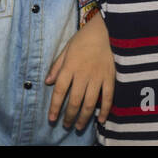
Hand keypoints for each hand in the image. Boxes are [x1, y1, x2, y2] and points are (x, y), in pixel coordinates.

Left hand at [45, 11, 114, 130]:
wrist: (104, 30)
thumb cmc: (83, 39)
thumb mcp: (65, 49)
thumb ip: (56, 66)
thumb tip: (47, 82)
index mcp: (69, 67)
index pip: (59, 91)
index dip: (54, 107)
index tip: (52, 119)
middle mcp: (82, 74)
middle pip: (74, 100)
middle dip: (69, 116)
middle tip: (66, 125)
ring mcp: (97, 77)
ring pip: (90, 102)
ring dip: (84, 117)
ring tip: (79, 126)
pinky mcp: (110, 77)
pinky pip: (108, 97)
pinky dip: (105, 110)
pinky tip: (100, 119)